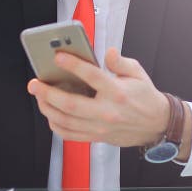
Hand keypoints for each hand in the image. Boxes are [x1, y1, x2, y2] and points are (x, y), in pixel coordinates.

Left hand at [27, 47, 168, 147]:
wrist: (156, 125)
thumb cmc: (144, 96)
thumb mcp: (137, 73)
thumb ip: (120, 62)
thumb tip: (109, 52)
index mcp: (118, 92)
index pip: (92, 76)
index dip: (73, 65)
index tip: (58, 57)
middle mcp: (107, 112)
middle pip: (71, 104)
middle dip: (48, 93)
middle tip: (35, 83)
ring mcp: (100, 127)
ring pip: (66, 121)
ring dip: (48, 108)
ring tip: (38, 96)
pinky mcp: (97, 137)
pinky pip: (70, 134)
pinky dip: (56, 125)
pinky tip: (50, 113)